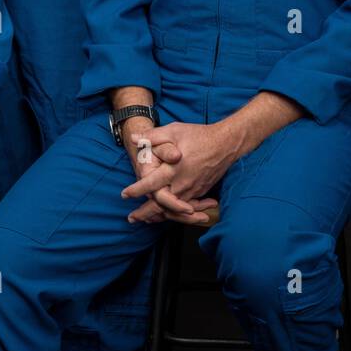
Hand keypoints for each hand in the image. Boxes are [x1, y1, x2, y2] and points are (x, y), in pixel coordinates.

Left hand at [122, 119, 241, 214]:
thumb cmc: (199, 135)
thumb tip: (133, 138)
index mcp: (173, 169)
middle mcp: (183, 183)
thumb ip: (153, 136)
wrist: (226, 144)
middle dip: (145, 213)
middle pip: (160, 204)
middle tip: (132, 219)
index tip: (125, 194)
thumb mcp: (174, 130)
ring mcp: (193, 190)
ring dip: (159, 216)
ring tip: (146, 220)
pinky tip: (166, 215)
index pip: (150, 184)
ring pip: (173, 209)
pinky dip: (174, 213)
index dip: (136, 190)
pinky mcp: (200, 191)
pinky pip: (185, 207)